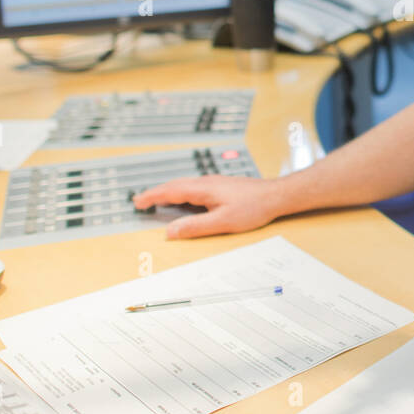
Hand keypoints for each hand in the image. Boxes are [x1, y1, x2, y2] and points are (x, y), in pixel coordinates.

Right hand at [130, 176, 283, 238]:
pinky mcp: (221, 186)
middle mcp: (206, 182)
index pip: (170, 191)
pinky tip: (184, 199)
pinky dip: (181, 192)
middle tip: (139, 202)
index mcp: (203, 189)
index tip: (137, 202)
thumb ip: (195, 227)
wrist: (276, 195)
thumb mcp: (222, 222)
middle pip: (175, 185)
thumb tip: (170, 232)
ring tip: (156, 200)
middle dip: (156, 193)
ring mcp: (214, 183)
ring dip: (168, 192)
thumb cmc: (253, 208)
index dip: (152, 196)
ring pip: (184, 185)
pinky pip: (193, 187)